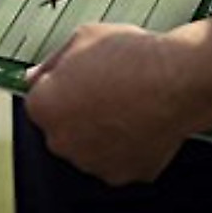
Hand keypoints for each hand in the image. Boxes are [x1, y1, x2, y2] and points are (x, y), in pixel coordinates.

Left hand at [25, 22, 206, 184]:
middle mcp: (63, 142)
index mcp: (45, 108)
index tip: (76, 77)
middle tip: (103, 86)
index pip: (39, 100)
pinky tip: (140, 118)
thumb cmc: (129, 57)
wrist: (175, 80)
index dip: (59, 85)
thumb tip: (36, 75)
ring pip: (90, 145)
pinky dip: (126, 144)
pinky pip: (119, 158)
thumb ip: (52, 63)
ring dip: (100, 130)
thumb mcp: (80, 38)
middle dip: (77, 111)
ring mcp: (95, 162)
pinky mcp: (126, 174)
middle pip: (63, 127)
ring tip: (125, 101)